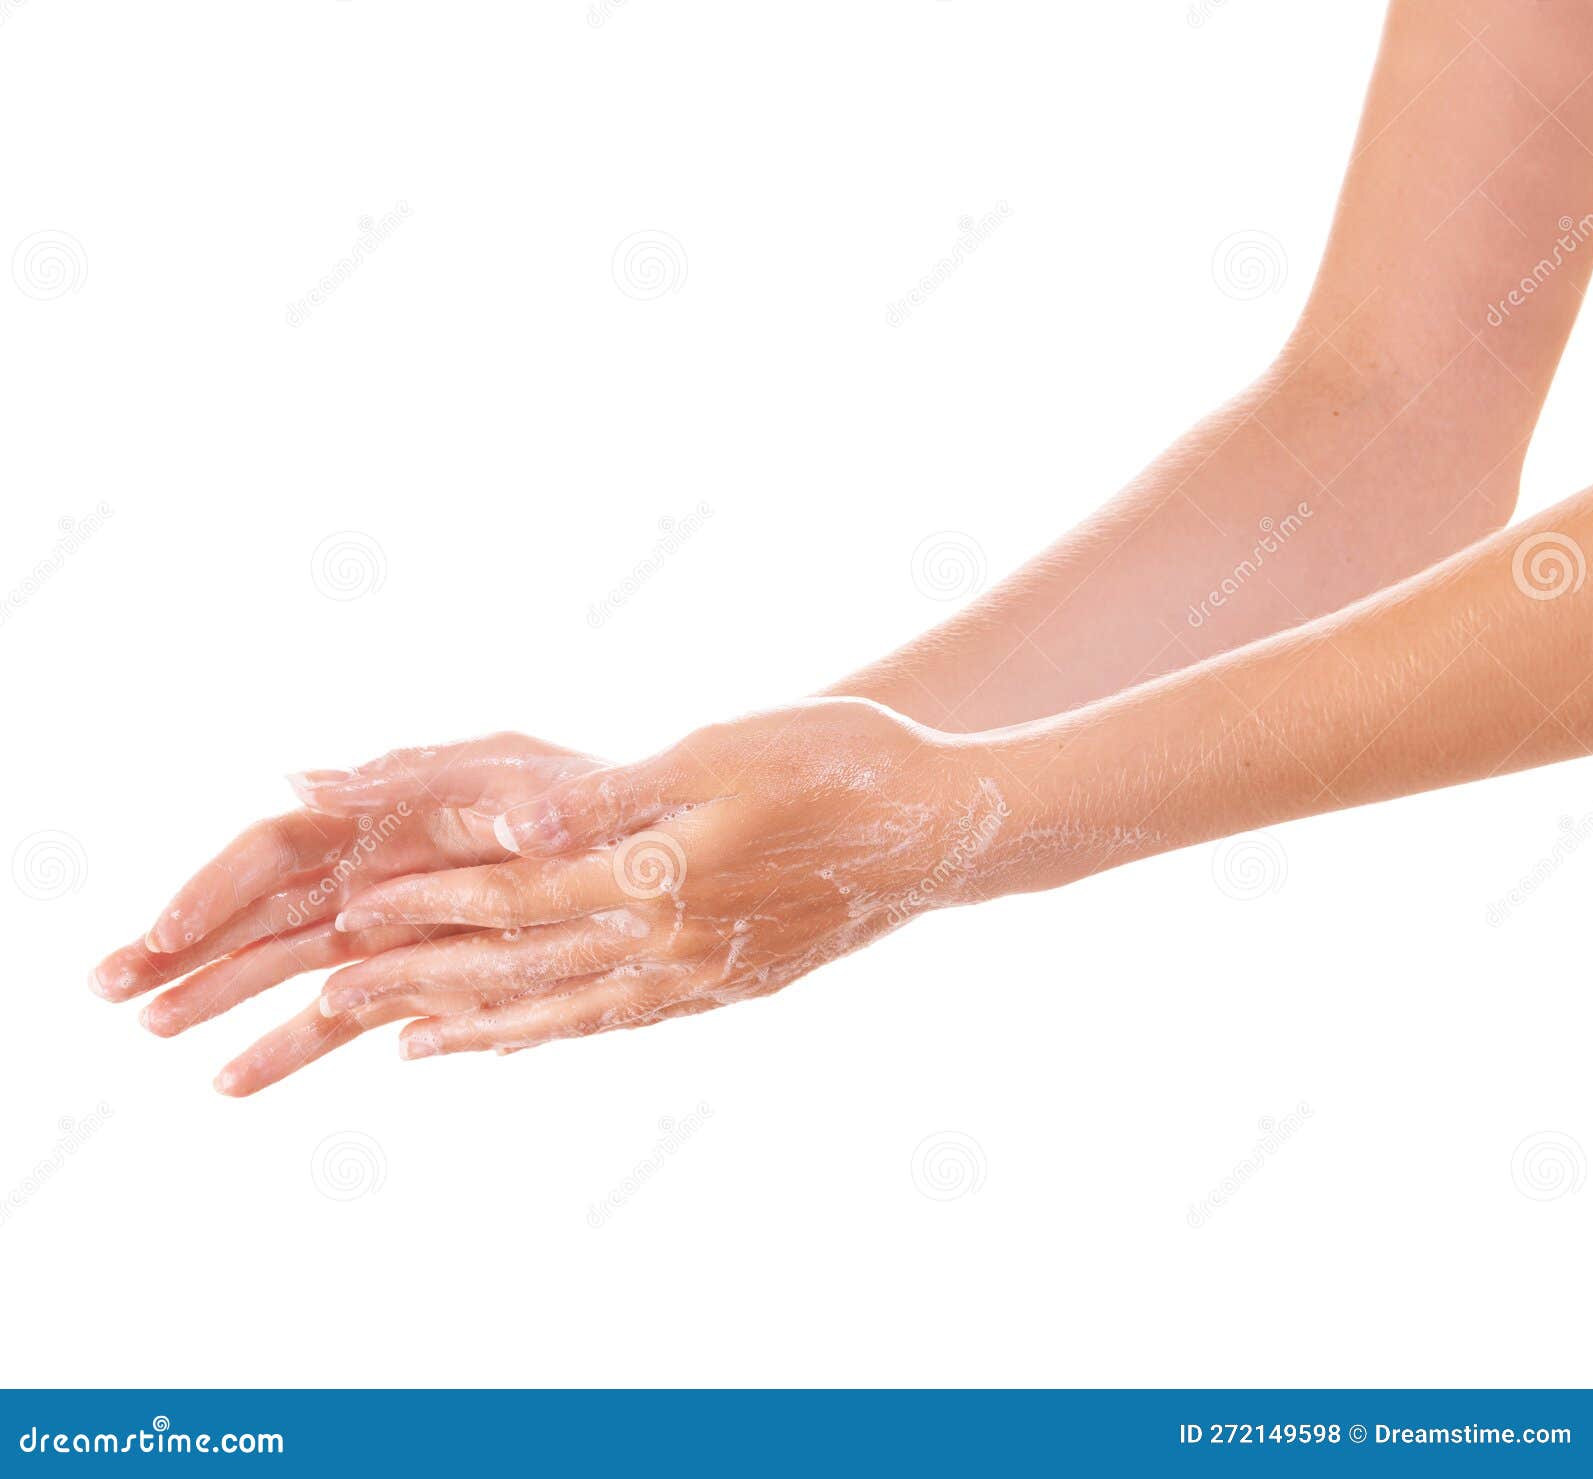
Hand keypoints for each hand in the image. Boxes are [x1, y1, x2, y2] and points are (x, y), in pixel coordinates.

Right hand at [90, 732, 605, 1092]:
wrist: (652, 852)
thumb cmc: (579, 793)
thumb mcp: (502, 770)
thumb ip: (413, 776)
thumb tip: (303, 779)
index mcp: (385, 815)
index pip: (277, 849)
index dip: (215, 888)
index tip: (163, 934)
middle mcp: (376, 871)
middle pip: (263, 912)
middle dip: (187, 948)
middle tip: (110, 990)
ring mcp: (394, 928)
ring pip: (289, 967)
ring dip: (220, 998)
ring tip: (152, 1033)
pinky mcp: (423, 976)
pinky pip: (345, 1014)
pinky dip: (291, 1046)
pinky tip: (235, 1080)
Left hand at [318, 700, 1008, 1061]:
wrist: (944, 828)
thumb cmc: (840, 762)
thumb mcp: (723, 751)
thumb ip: (611, 798)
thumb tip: (511, 825)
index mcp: (656, 873)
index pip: (511, 893)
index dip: (426, 900)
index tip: (348, 911)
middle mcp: (666, 941)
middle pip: (518, 964)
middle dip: (420, 978)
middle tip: (331, 995)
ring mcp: (699, 974)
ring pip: (564, 1009)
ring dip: (480, 1026)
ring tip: (412, 1047)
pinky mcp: (729, 984)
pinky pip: (624, 1022)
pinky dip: (564, 1036)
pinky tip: (535, 1041)